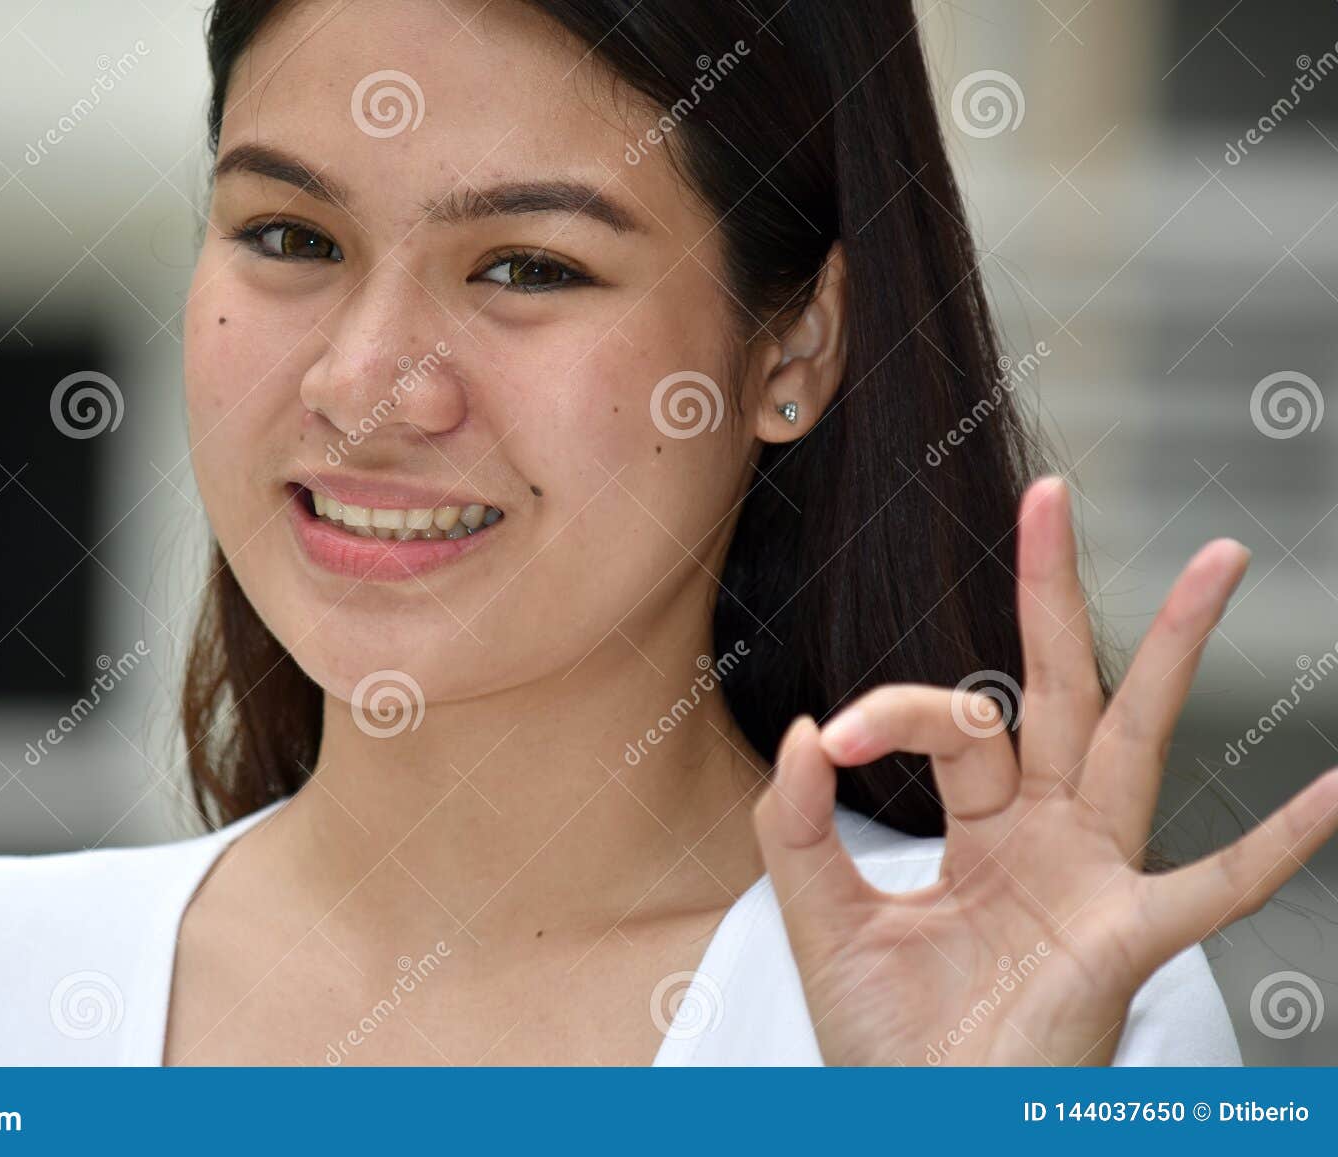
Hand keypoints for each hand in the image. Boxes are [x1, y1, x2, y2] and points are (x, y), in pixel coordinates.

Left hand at [753, 476, 1337, 1065]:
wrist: (920, 1124)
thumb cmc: (885, 1039)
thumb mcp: (819, 917)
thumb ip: (795, 823)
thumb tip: (803, 728)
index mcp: (979, 829)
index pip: (951, 722)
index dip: (892, 710)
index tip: (832, 735)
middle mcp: (1044, 836)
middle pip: (1060, 691)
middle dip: (1053, 594)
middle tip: (1052, 493)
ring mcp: (1093, 878)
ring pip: (1137, 741)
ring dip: (1172, 650)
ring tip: (1218, 559)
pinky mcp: (1123, 939)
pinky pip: (1214, 888)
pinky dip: (1277, 845)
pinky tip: (1336, 787)